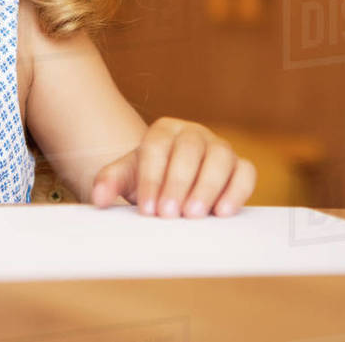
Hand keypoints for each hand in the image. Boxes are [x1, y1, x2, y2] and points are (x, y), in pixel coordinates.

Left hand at [89, 117, 256, 217]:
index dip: (152, 178)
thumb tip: (99, 197)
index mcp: (164, 130)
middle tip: (169, 214)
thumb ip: (110, 181)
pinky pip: (245, 172)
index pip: (157, 147)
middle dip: (178, 183)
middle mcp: (194, 134)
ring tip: (193, 214)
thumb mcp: (128, 177)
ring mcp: (220, 147)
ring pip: (221, 157)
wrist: (175, 185)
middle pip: (189, 150)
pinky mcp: (240, 166)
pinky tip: (223, 212)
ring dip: (207, 186)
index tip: (147, 209)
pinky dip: (237, 190)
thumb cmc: (151, 179)